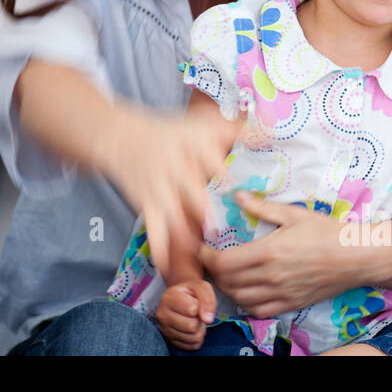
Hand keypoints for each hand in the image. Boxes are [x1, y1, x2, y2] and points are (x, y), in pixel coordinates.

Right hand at [104, 103, 239, 277]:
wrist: (122, 139)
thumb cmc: (171, 132)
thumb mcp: (202, 124)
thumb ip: (237, 129)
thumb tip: (270, 129)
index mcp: (194, 149)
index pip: (212, 163)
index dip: (226, 177)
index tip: (240, 193)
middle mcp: (177, 170)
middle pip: (192, 192)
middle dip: (203, 210)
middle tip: (218, 230)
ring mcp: (160, 190)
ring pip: (174, 215)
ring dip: (186, 235)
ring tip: (199, 256)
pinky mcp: (148, 205)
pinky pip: (154, 229)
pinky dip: (160, 247)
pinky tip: (166, 266)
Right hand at [156, 279, 215, 350]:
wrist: (181, 297)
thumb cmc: (192, 292)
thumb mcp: (202, 287)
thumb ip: (207, 299)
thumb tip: (207, 319)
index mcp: (169, 298)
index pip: (193, 309)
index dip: (200, 306)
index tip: (196, 301)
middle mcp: (162, 314)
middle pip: (192, 326)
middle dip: (199, 320)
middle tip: (196, 313)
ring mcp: (165, 329)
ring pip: (193, 338)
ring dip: (199, 330)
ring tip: (193, 319)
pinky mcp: (170, 340)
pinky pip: (192, 346)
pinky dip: (196, 338)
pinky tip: (191, 328)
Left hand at [199, 191, 391, 317]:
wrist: (357, 257)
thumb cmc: (327, 232)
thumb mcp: (294, 214)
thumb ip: (262, 207)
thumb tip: (238, 195)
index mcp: (269, 252)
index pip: (224, 263)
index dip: (207, 257)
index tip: (204, 249)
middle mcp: (272, 277)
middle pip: (227, 282)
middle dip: (214, 271)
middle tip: (212, 260)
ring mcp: (281, 294)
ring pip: (240, 299)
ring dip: (227, 288)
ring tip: (226, 274)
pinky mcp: (292, 304)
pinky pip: (259, 311)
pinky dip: (246, 303)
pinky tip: (246, 290)